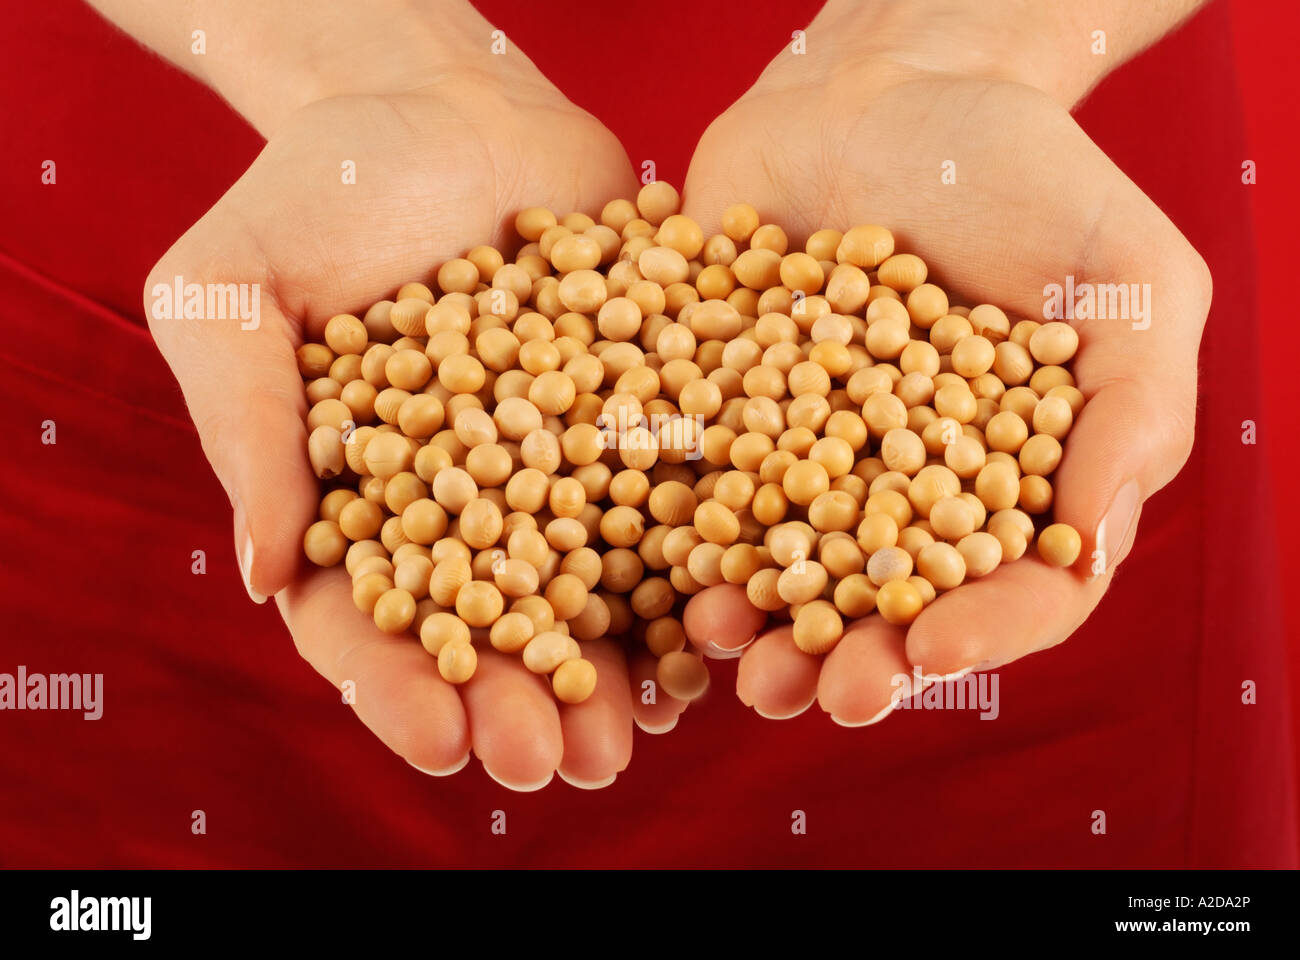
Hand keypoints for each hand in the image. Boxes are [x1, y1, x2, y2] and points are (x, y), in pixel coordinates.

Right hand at [145, 59, 686, 787]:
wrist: (449, 104)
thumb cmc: (319, 188)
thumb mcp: (236, 291)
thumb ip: (251, 429)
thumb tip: (266, 579)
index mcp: (356, 498)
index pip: (366, 616)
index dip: (401, 684)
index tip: (442, 741)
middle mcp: (463, 503)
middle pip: (487, 626)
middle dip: (517, 699)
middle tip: (551, 762)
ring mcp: (555, 469)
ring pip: (582, 590)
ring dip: (607, 669)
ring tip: (632, 737)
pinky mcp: (635, 421)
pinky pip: (662, 508)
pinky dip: (684, 572)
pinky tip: (711, 636)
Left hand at [680, 50, 1210, 722]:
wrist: (889, 86)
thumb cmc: (1028, 173)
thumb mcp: (1127, 279)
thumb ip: (1129, 412)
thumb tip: (1090, 551)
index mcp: (1015, 477)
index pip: (1013, 585)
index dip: (980, 631)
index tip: (932, 654)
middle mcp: (909, 485)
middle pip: (888, 601)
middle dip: (853, 657)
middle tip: (818, 694)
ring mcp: (812, 453)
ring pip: (785, 563)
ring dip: (756, 619)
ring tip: (725, 646)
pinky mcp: (728, 409)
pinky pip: (703, 483)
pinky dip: (679, 530)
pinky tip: (659, 566)